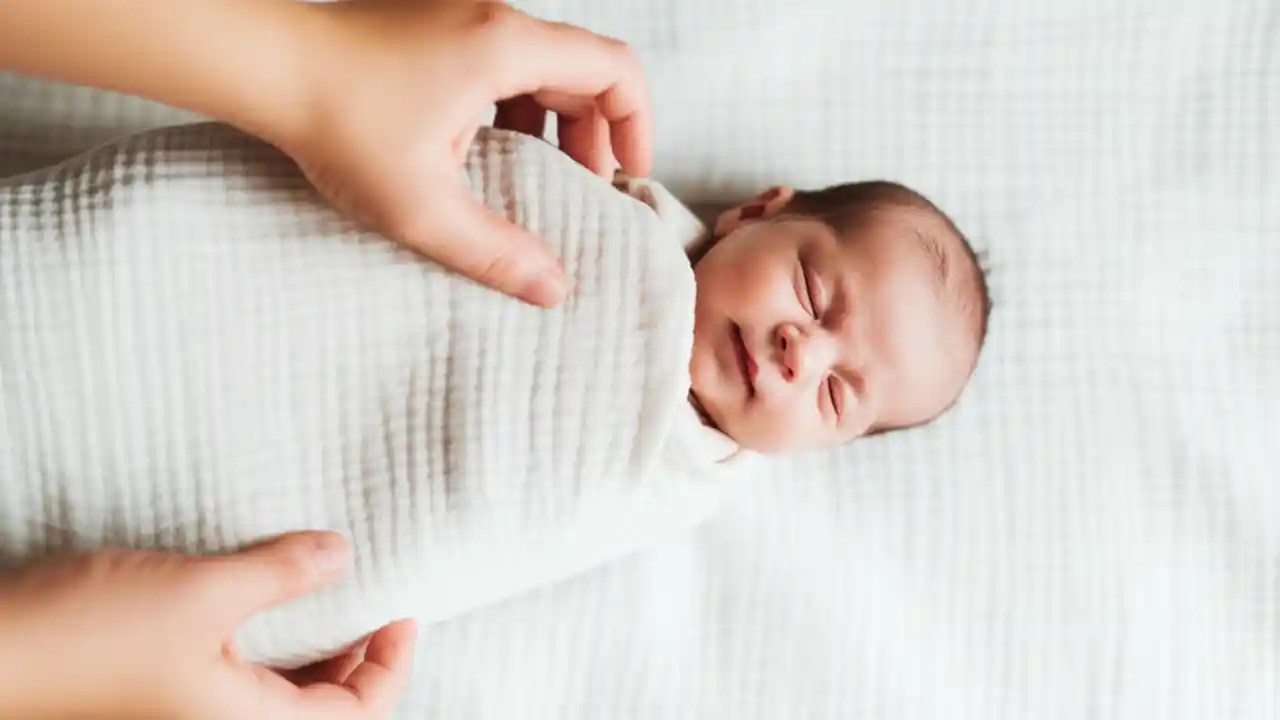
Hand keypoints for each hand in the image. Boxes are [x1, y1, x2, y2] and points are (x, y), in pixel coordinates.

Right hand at [0, 533, 416, 719]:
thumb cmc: (92, 632)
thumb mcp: (202, 591)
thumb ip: (281, 573)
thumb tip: (343, 554)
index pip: (353, 713)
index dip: (390, 666)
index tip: (405, 613)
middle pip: (323, 703)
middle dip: (360, 654)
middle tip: (375, 595)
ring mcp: (198, 703)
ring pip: (284, 682)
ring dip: (318, 640)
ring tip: (334, 586)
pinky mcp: (173, 679)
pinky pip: (246, 664)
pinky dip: (276, 632)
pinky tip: (277, 590)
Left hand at [279, 0, 652, 306]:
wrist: (260, 63)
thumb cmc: (335, 120)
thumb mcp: (421, 205)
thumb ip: (495, 253)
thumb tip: (552, 288)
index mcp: (506, 46)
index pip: (614, 69)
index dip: (637, 124)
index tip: (625, 175)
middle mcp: (491, 17)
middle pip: (580, 69)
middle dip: (592, 135)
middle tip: (578, 191)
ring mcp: (458, 14)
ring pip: (539, 65)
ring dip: (550, 122)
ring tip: (533, 177)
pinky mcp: (430, 23)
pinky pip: (497, 61)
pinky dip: (511, 104)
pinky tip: (480, 152)